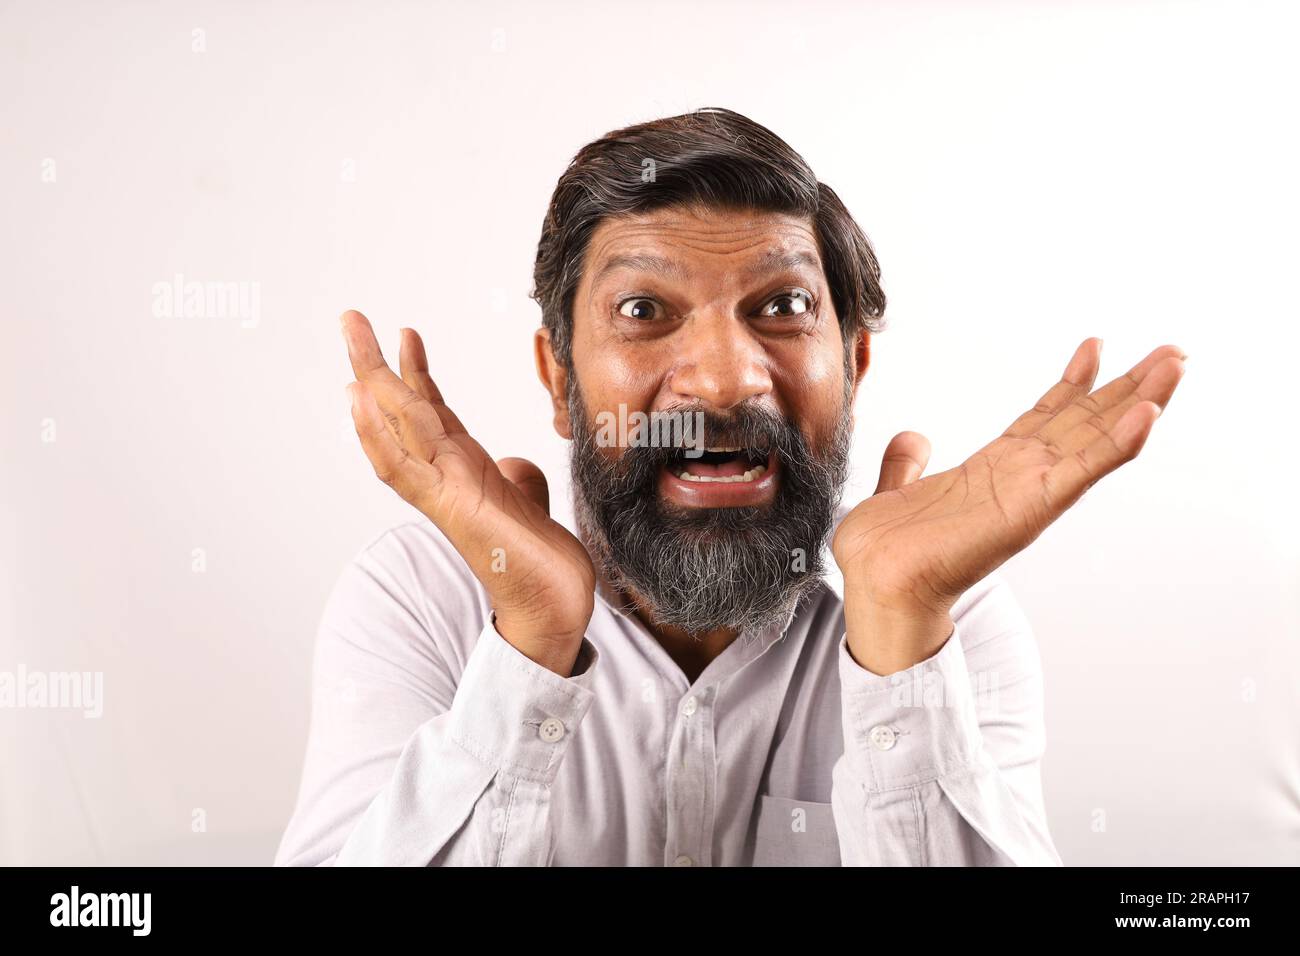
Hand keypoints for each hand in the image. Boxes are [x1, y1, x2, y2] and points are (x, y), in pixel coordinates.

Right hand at [340, 309, 595, 676]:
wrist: (552, 605)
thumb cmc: (539, 561)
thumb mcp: (530, 503)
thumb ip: (517, 479)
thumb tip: (513, 467)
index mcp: (464, 469)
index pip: (431, 412)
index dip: (416, 373)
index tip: (406, 335)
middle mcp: (445, 474)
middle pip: (402, 407)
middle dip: (376, 361)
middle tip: (351, 317)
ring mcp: (442, 489)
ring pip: (397, 424)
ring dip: (371, 376)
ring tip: (354, 331)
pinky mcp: (449, 508)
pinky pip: (402, 467)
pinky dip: (378, 432)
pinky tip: (360, 399)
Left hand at [833, 338, 1185, 674]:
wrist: (878, 587)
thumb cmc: (886, 552)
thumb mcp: (894, 492)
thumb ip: (905, 466)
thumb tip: (913, 440)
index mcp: (993, 471)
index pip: (1042, 417)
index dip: (1071, 382)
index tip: (1095, 344)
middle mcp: (1020, 478)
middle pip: (1085, 421)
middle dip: (1127, 386)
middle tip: (1170, 351)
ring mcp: (1031, 494)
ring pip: (1097, 439)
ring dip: (1140, 402)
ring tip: (1174, 366)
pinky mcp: (1030, 511)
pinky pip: (1081, 472)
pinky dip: (1117, 445)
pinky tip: (1147, 415)